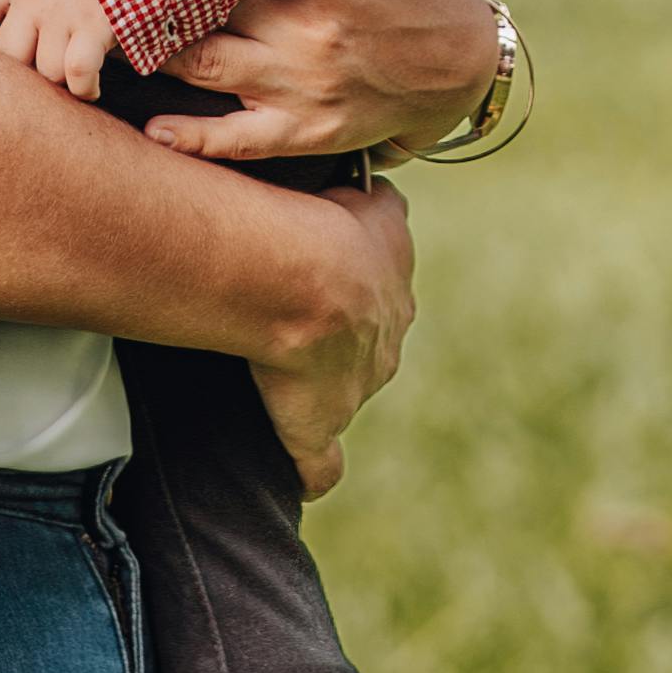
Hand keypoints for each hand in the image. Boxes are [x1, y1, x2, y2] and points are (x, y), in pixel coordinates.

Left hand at [0, 0, 119, 96]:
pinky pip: (76, 73)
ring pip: (46, 69)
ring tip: (76, 80)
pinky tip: (90, 89)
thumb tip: (25, 28)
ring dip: (62, 82)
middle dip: (26, 74)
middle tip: (45, 78)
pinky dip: (84, 89)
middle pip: (8, 55)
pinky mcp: (93, 26)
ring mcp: (62, 12)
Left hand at [156, 0, 495, 163]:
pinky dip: (192, 139)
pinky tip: (153, 130)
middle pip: (206, 3)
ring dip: (153, 52)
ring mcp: (299, 85)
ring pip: (202, 65)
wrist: (462, 68)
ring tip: (108, 38)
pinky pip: (236, 140)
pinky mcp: (303, 130)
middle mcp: (304, 28)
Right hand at [244, 177, 414, 496]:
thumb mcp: (373, 202)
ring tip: (278, 387)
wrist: (308, 274)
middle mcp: (383, 348)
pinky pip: (319, 466)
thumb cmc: (327, 225)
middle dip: (338, 346)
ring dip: (318, 394)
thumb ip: (380, 203)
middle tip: (290, 329)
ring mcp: (353, 391)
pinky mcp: (315, 427)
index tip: (318, 290)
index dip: (346, 297)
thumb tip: (377, 191)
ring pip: (342, 398)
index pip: (376, 303)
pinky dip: (313, 474)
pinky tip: (303, 481)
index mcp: (393, 298)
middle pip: (364, 352)